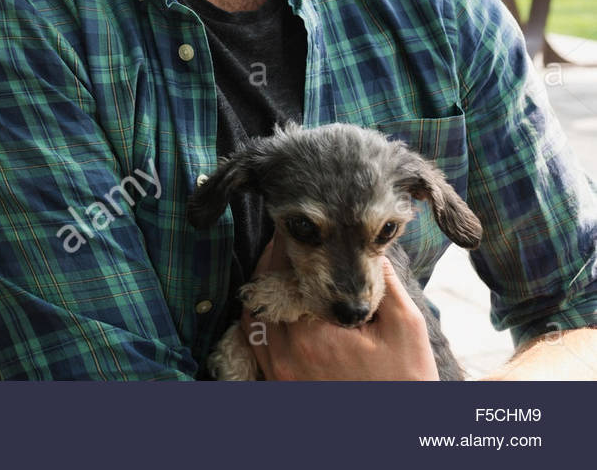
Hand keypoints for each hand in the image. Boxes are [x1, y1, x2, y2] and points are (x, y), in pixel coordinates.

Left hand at [240, 233, 438, 379]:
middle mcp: (286, 352)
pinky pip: (255, 341)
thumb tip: (370, 249)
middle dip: (274, 261)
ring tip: (282, 268)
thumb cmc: (405, 383)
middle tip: (286, 239)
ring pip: (253, 314)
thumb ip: (383, 284)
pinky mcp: (277, 382)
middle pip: (263, 290)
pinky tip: (278, 304)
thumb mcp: (405, 328)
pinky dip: (260, 317)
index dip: (287, 243)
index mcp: (313, 334)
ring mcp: (277, 370)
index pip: (286, 272)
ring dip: (264, 288)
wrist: (397, 433)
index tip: (294, 225)